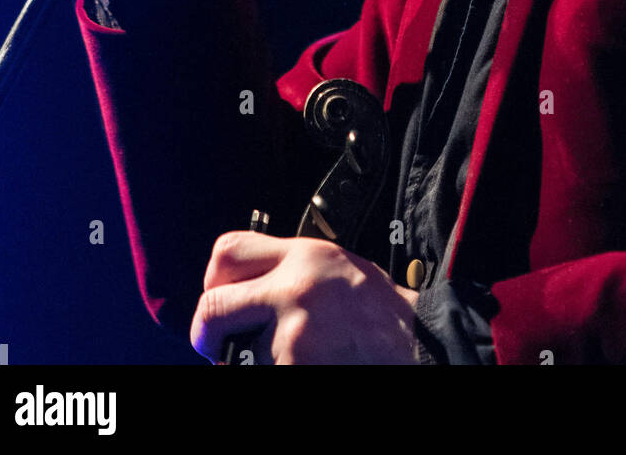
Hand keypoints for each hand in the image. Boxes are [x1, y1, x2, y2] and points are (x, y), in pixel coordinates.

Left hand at [191, 231, 419, 365]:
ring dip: (248, 363)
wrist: (417, 347)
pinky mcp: (294, 369)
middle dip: (207, 333)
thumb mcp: (332, 265)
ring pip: (234, 358)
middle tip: (219, 345)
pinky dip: (271, 372)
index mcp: (303, 255)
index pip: (226, 252)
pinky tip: (303, 366)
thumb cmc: (376, 312)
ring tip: (287, 356)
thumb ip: (285, 271)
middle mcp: (293, 290)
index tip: (223, 298)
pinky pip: (258, 372)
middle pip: (212, 308)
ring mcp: (293, 337)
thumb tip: (237, 291)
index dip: (214, 280)